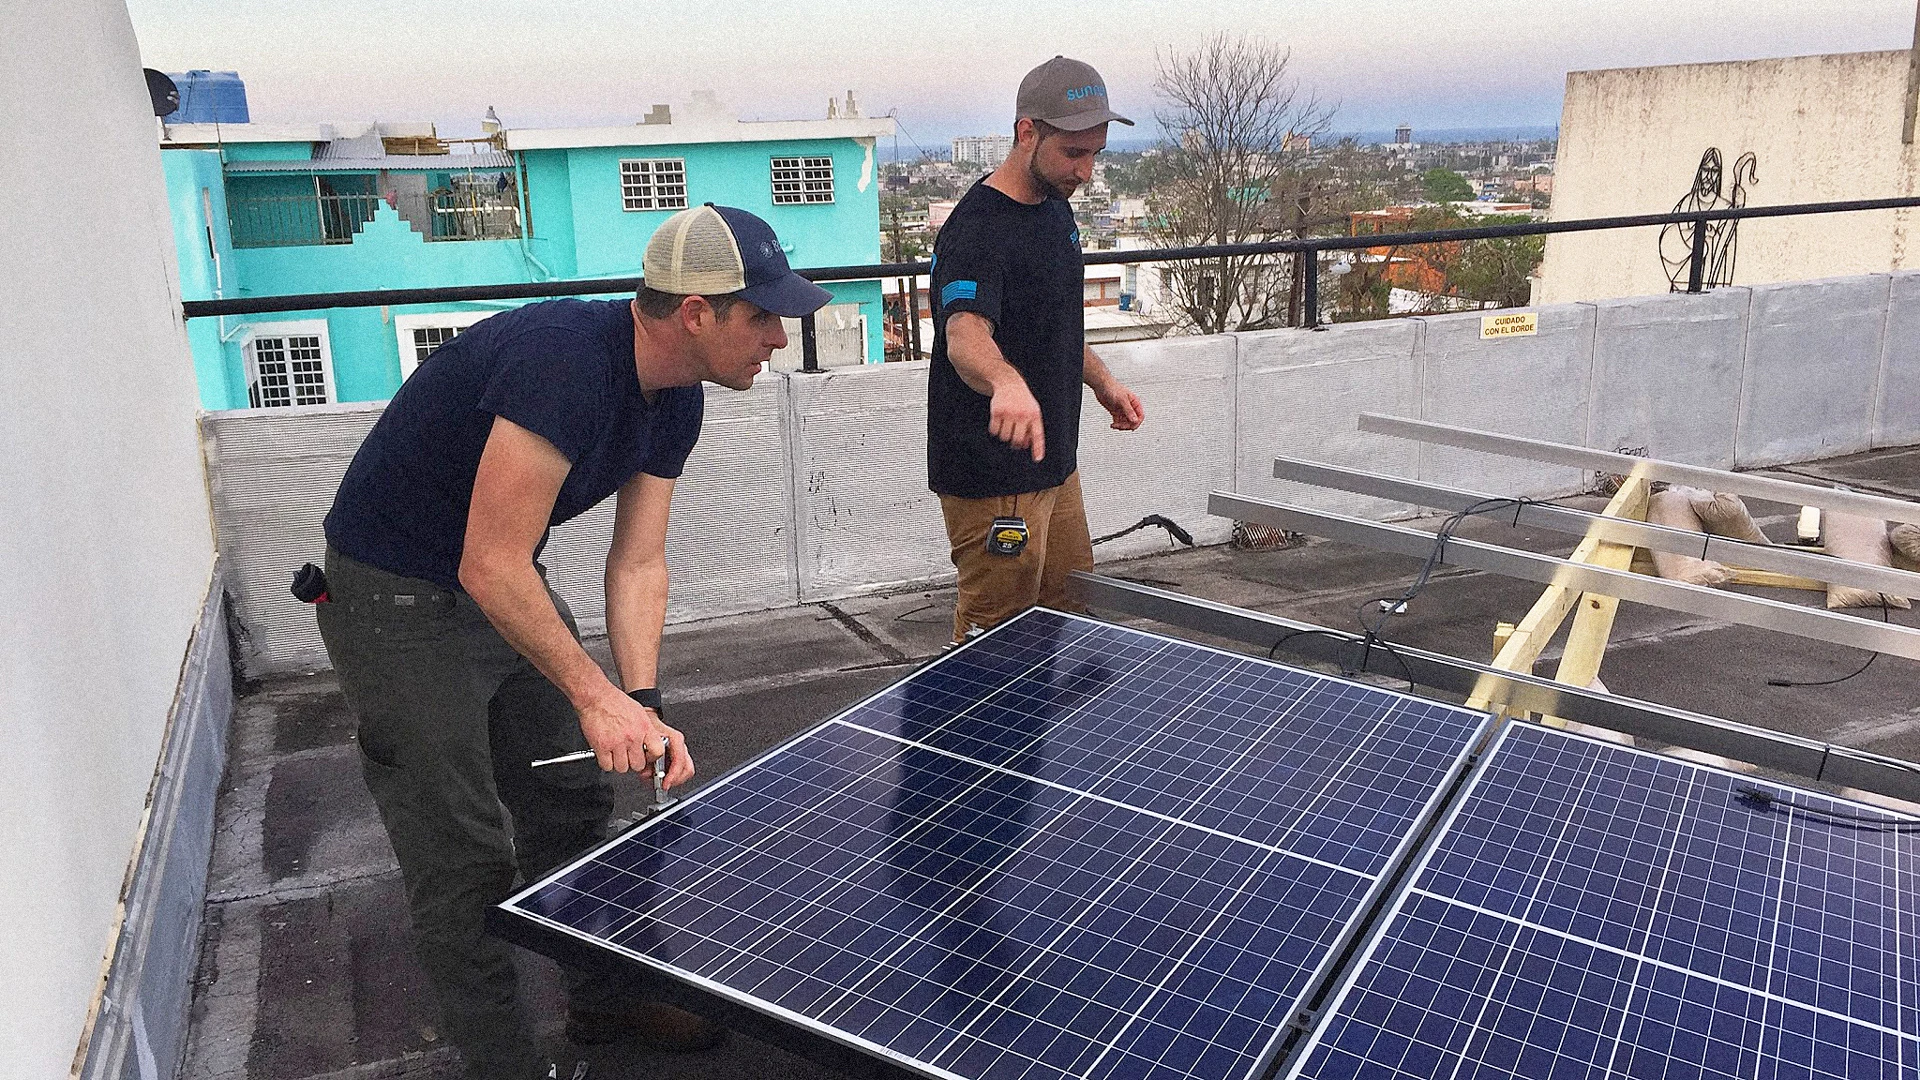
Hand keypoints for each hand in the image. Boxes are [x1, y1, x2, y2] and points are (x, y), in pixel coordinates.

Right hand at [576, 688, 695, 786]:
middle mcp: (632, 736)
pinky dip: (606, 763)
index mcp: (644, 728)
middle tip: (627, 756)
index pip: (657, 751)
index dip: (652, 757)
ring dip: (618, 764)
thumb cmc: (615, 702)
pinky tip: (606, 754)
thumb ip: (645, 730)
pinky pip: (607, 766)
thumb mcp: (639, 713)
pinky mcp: (602, 747)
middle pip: (638, 765)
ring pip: (622, 768)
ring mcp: (617, 743)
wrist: (596, 697)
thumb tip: (648, 743)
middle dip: (632, 762)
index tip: (647, 757)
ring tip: (615, 754)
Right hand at [988, 378, 1045, 460]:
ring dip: (1005, 435)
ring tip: (1007, 426)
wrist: (1010, 383)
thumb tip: (1026, 446)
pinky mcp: (997, 412)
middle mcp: (1022, 414)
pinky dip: (995, 430)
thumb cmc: (1023, 401)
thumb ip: (1032, 429)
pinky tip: (999, 422)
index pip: (1037, 435)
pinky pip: (994, 431)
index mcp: (1034, 415)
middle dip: (1015, 442)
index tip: (1038, 459)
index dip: (1038, 448)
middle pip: (1017, 440)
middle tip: (1014, 439)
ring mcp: (1009, 413)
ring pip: (1005, 437)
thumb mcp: (1033, 412)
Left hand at [1093, 380, 1144, 430]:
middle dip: (1126, 426)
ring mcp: (1123, 410)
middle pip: (1133, 421)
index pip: (1140, 416)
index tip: (1130, 427)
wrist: (1101, 386)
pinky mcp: (1116, 412)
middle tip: (1119, 426)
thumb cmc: (1112, 388)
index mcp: (1135, 403)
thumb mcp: (1122, 400)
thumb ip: (1129, 410)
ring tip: (1114, 425)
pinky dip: (1116, 425)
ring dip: (1121, 426)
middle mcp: (1130, 407)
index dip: (1136, 423)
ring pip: (1126, 423)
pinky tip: (1112, 425)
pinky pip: (1119, 422)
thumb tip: (1135, 420)